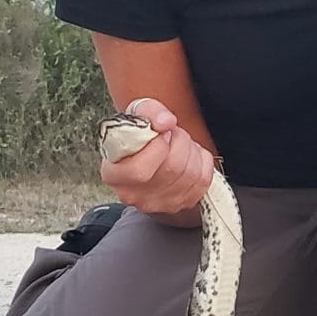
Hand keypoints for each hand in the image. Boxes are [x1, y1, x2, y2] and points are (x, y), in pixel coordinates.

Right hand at [98, 97, 214, 216]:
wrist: (147, 150)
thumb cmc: (137, 134)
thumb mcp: (136, 113)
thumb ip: (149, 111)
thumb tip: (166, 122)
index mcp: (113, 175)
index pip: (140, 170)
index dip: (158, 147)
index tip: (161, 132)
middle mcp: (133, 196)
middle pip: (172, 168)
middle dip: (179, 140)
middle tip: (172, 132)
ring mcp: (158, 204)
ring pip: (191, 174)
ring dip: (191, 148)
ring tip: (179, 142)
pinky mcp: (182, 204)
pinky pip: (204, 179)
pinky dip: (202, 160)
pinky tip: (188, 154)